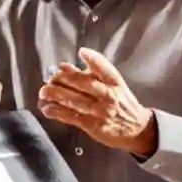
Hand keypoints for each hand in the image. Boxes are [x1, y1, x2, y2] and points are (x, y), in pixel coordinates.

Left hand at [38, 48, 156, 156]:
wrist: (137, 129)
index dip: (94, 59)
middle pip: (84, 84)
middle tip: (51, 77)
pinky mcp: (93, 126)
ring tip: (44, 92)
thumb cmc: (122, 104)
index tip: (82, 52)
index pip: (106, 68)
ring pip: (75, 101)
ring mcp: (101, 112)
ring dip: (56, 95)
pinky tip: (47, 108)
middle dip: (64, 79)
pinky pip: (72, 117)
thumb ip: (90, 75)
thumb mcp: (113, 86)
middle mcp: (110, 96)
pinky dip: (57, 112)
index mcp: (116, 83)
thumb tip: (64, 66)